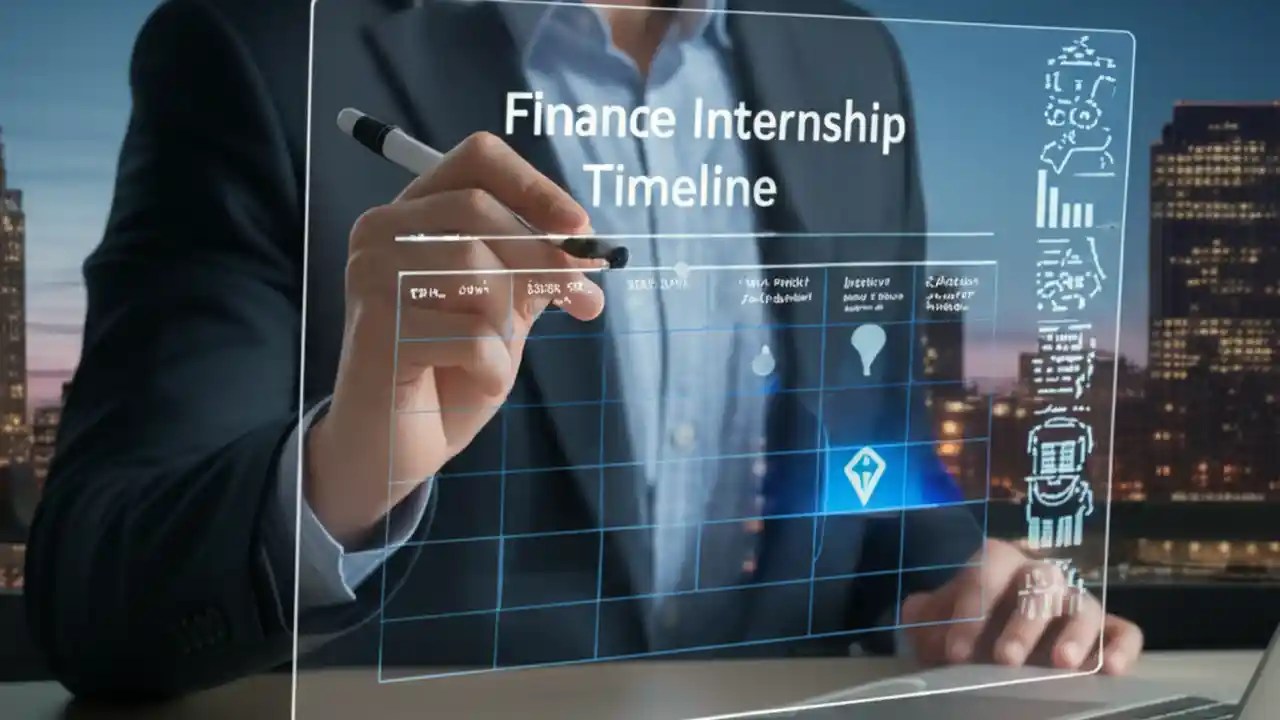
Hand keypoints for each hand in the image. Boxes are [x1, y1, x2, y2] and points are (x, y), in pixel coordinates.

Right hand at [306, 132, 604, 545]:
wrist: (393, 444)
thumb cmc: (449, 369)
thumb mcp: (504, 308)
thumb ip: (537, 268)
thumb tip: (589, 248)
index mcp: (414, 212)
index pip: (476, 159)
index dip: (536, 187)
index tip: (581, 226)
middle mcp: (381, 231)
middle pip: (481, 213)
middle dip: (546, 259)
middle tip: (585, 301)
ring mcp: (371, 276)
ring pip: (477, 273)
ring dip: (510, 325)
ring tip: (498, 356)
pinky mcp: (376, 329)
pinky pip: (471, 336)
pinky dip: (494, 367)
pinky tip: (480, 381)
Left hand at [900, 539, 1143, 674]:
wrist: (990, 651)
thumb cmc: (965, 631)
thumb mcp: (937, 625)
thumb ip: (925, 617)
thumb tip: (915, 613)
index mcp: (999, 565)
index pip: (989, 568)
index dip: (972, 606)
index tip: (957, 652)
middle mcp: (1041, 578)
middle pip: (1040, 582)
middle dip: (1022, 622)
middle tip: (1006, 660)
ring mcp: (1075, 604)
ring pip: (1083, 606)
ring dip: (1074, 634)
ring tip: (1061, 664)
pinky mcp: (1107, 633)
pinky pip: (1124, 631)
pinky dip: (1123, 648)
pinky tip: (1113, 670)